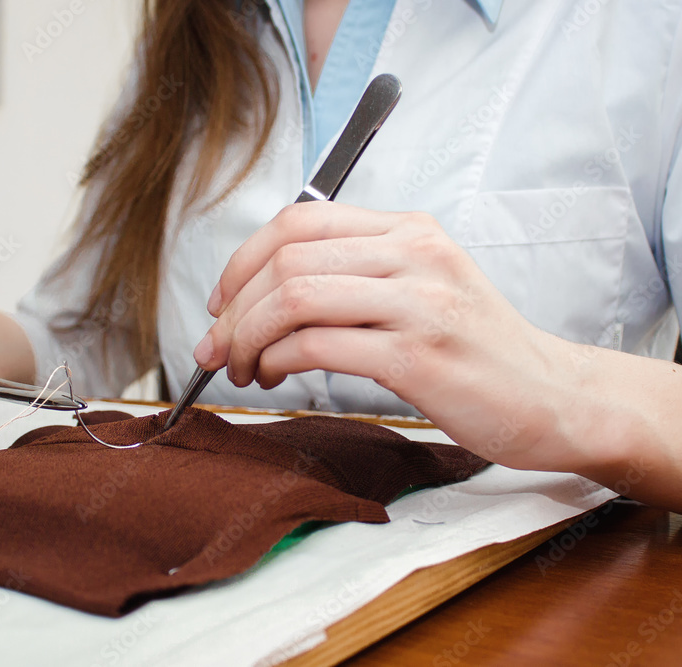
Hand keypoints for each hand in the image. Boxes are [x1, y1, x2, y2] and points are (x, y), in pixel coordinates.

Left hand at [195, 201, 575, 469]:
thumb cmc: (476, 350)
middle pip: (287, 259)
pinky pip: (318, 346)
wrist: (552, 397)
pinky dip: (277, 362)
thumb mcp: (424, 286)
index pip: (300, 219)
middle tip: (217, 348)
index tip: (222, 301)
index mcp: (409, 230)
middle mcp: (414, 254)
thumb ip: (356, 275)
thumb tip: (266, 292)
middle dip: (234, 309)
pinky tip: (274, 377)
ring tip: (242, 368)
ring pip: (295, 298)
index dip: (243, 259)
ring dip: (248, 337)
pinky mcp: (418, 356)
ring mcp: (419, 303)